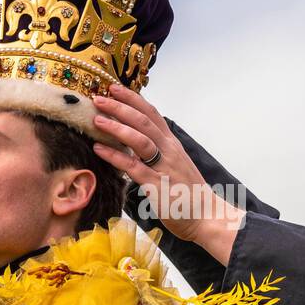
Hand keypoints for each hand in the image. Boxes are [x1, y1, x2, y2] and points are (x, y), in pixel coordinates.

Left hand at [91, 83, 243, 264]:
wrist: (207, 216)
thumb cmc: (189, 194)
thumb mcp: (175, 166)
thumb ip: (159, 154)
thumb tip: (137, 146)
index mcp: (172, 145)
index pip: (152, 114)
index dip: (133, 99)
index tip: (115, 88)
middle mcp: (168, 150)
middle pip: (143, 121)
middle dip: (120, 107)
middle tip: (99, 98)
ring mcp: (163, 167)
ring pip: (139, 139)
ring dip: (117, 126)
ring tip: (97, 119)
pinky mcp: (156, 185)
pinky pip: (133, 166)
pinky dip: (115, 156)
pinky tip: (99, 149)